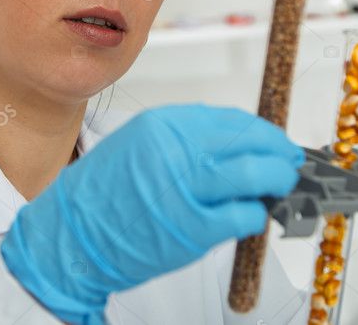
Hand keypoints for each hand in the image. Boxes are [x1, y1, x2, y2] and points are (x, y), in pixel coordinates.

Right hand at [0, 104, 304, 324]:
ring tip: (280, 187)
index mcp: (163, 126)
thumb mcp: (138, 146)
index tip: (273, 140)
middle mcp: (176, 149)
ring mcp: (185, 188)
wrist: (69, 236)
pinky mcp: (192, 228)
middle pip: (249, 141)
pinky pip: (244, 215)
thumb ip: (182, 141)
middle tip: (289, 162)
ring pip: (256, 174)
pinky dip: (256, 215)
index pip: (229, 120)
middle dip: (278, 152)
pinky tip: (252, 216)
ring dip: (277, 180)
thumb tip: (232, 144)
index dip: (260, 131)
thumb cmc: (102, 196)